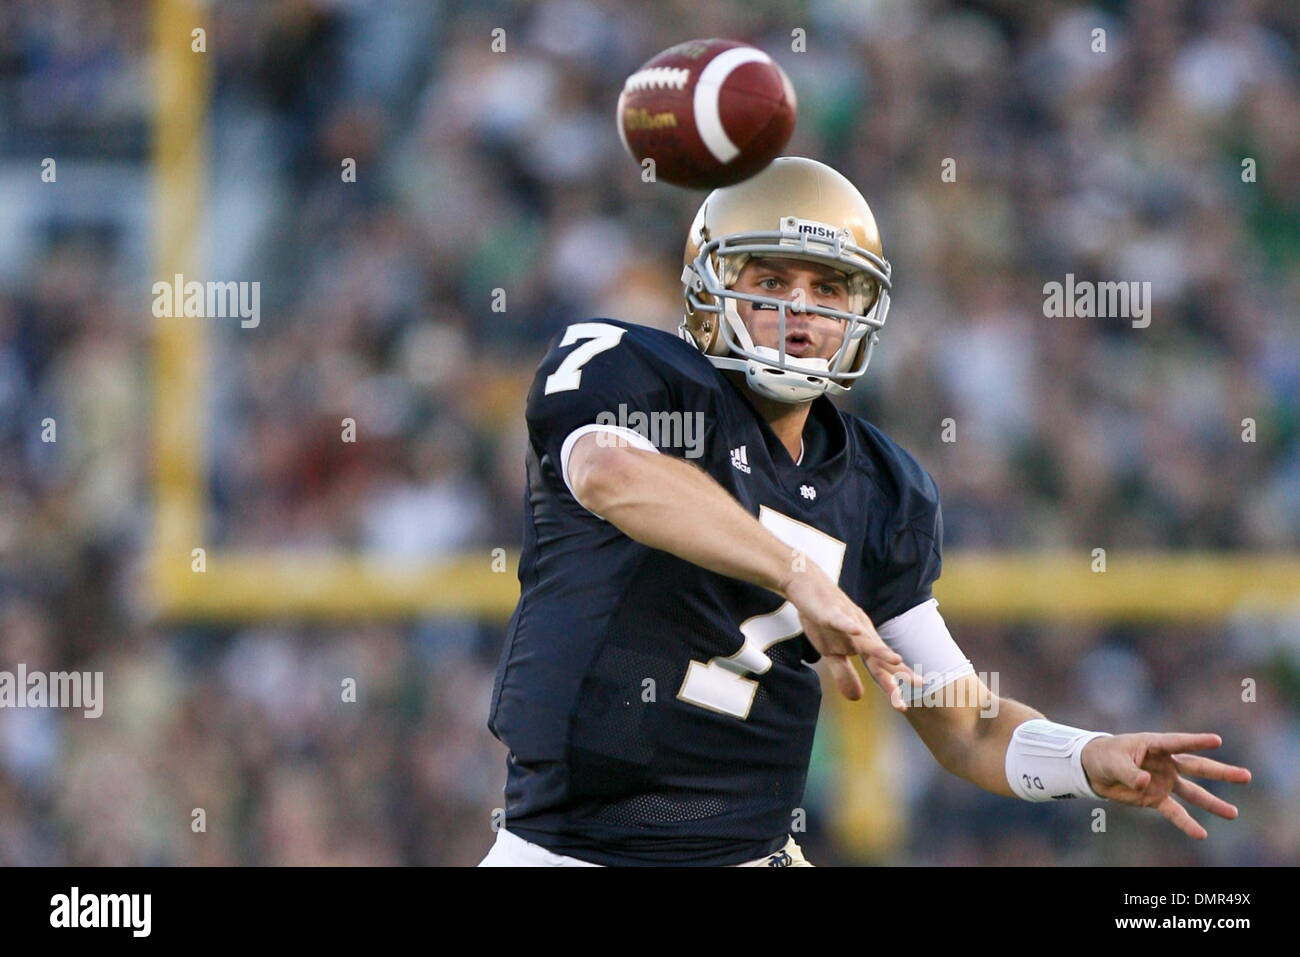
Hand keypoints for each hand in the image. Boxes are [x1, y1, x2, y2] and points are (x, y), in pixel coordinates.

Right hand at [783, 563, 920, 710]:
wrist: (806, 585)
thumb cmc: (822, 618)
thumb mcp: (830, 652)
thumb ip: (844, 673)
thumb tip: (857, 698)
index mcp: (862, 644)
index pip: (879, 669)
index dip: (891, 686)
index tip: (902, 706)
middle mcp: (862, 633)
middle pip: (880, 656)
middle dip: (898, 671)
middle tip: (918, 685)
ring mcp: (849, 621)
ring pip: (866, 638)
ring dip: (881, 650)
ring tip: (897, 660)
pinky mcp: (831, 611)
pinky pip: (841, 620)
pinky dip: (848, 625)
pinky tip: (855, 630)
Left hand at [1081, 732, 1251, 838]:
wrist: (1093, 770)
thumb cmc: (1104, 756)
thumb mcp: (1113, 762)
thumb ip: (1130, 772)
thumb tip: (1146, 782)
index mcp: (1155, 745)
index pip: (1178, 743)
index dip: (1196, 741)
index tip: (1216, 740)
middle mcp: (1166, 763)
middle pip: (1198, 767)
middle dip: (1221, 772)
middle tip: (1246, 776)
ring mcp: (1164, 781)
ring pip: (1193, 793)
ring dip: (1212, 803)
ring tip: (1233, 813)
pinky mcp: (1156, 798)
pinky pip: (1174, 811)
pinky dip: (1186, 823)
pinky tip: (1201, 834)